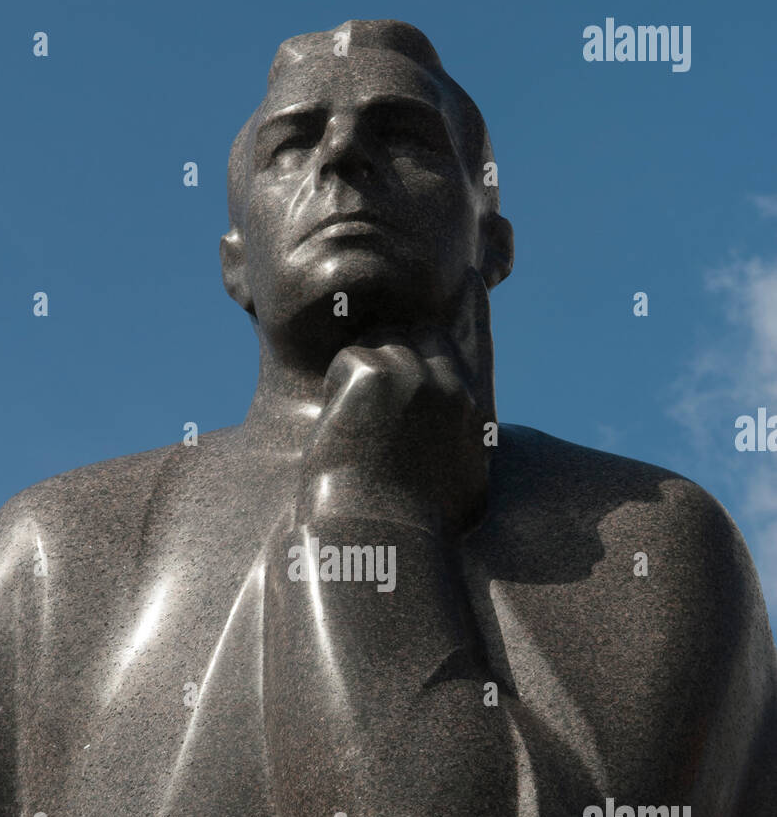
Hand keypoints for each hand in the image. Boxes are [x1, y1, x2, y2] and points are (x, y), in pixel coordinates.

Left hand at [298, 268, 493, 536]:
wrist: (381, 540)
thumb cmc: (415, 532)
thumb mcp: (466, 489)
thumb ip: (470, 444)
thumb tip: (477, 429)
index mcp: (475, 410)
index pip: (477, 340)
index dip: (472, 309)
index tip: (471, 277)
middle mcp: (452, 386)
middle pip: (421, 333)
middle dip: (395, 346)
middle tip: (368, 389)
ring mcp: (414, 376)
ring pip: (382, 343)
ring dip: (362, 376)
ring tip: (356, 428)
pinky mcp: (373, 374)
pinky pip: (350, 361)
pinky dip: (339, 391)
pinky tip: (342, 428)